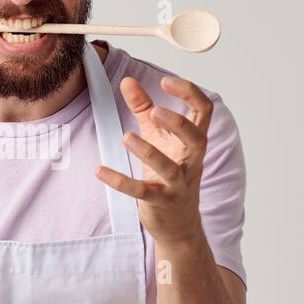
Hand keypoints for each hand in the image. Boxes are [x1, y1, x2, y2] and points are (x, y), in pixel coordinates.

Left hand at [95, 75, 211, 243]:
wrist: (178, 223)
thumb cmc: (169, 173)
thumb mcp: (158, 137)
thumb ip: (143, 108)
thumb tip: (127, 81)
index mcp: (193, 141)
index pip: (203, 110)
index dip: (189, 92)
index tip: (166, 81)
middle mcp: (191, 161)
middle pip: (196, 138)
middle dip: (177, 123)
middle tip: (154, 112)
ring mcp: (177, 183)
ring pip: (169, 167)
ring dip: (148, 151)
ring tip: (127, 137)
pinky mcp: (160, 201)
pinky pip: (141, 191)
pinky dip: (120, 181)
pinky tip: (100, 170)